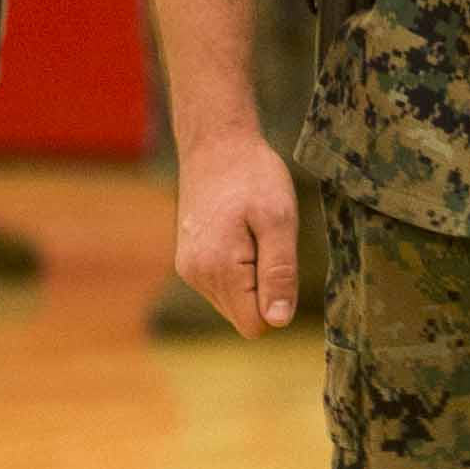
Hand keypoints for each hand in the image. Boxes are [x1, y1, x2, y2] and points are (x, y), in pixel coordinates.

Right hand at [174, 132, 304, 334]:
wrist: (215, 143)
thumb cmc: (253, 175)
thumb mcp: (280, 220)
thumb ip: (279, 273)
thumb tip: (278, 321)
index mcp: (218, 269)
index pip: (255, 325)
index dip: (278, 301)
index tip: (278, 259)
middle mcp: (196, 275)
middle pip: (244, 316)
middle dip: (264, 290)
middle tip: (267, 242)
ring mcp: (189, 269)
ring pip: (234, 303)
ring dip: (252, 279)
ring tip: (253, 233)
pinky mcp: (189, 261)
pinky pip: (223, 286)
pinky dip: (239, 269)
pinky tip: (240, 233)